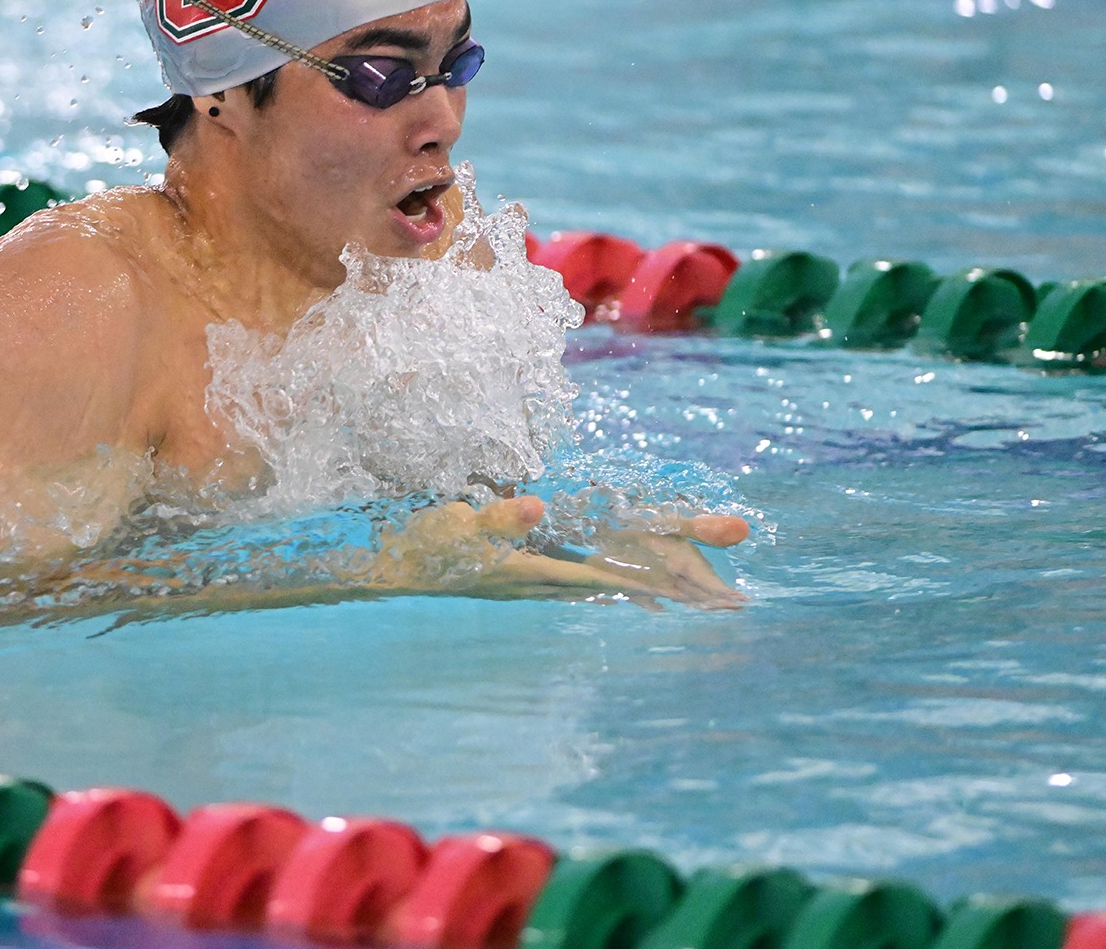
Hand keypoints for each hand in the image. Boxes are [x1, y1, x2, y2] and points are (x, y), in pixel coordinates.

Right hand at [377, 495, 748, 608]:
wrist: (393, 572)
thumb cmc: (426, 546)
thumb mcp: (459, 523)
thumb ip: (500, 515)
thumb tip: (540, 505)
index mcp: (532, 569)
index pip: (603, 572)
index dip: (648, 576)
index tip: (694, 586)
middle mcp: (539, 582)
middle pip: (612, 585)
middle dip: (660, 589)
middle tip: (713, 599)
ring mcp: (530, 584)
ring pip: (598, 586)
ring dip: (637, 590)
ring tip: (680, 600)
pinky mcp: (519, 578)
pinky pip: (576, 582)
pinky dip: (606, 585)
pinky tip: (612, 586)